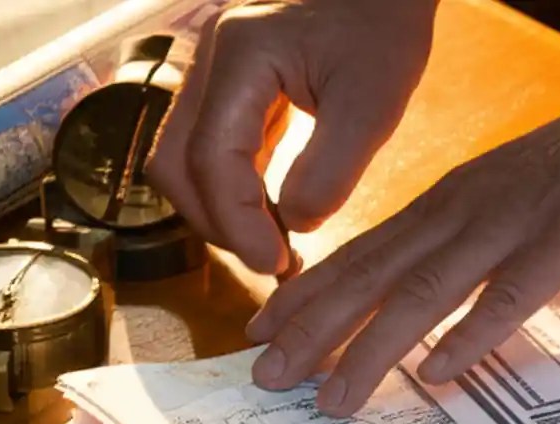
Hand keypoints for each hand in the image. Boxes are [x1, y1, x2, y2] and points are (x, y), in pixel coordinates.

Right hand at [147, 0, 437, 274]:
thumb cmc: (383, 26)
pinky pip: (211, 151)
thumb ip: (332, 169)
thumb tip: (294, 224)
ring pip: (185, 160)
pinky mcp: (230, 90)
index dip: (236, 222)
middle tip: (272, 259)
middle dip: (218, 222)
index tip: (275, 262)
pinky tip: (274, 217)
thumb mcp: (374, 101)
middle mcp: (211, 61)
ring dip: (220, 211)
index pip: (211, 158)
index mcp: (241, 55)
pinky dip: (234, 192)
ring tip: (274, 246)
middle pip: (176, 164)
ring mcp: (214, 74)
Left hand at [244, 51, 559, 415]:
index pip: (366, 251)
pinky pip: (512, 293)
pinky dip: (471, 334)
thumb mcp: (526, 198)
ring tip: (330, 397)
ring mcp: (517, 221)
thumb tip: (454, 297)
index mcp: (457, 198)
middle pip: (374, 274)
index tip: (264, 332)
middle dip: (313, 329)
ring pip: (425, 290)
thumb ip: (486, 243)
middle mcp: (470, 207)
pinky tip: (438, 373)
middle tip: (265, 378)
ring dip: (372, 348)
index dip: (310, 293)